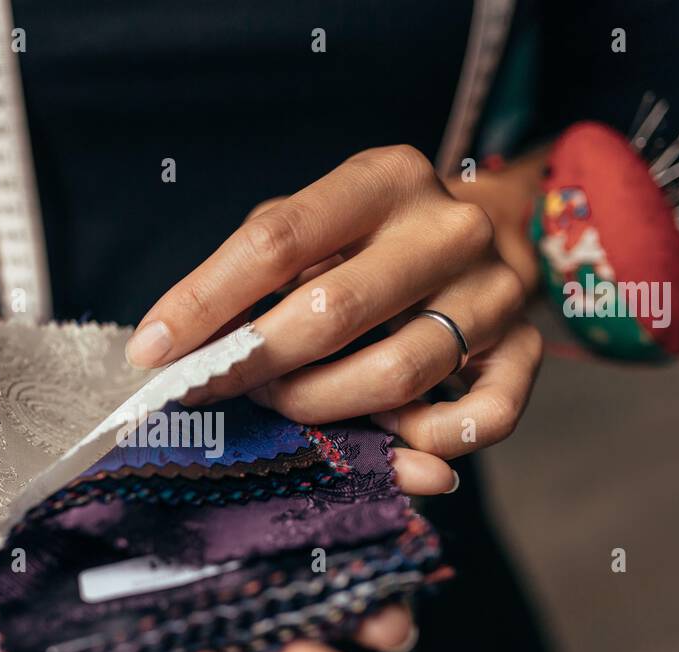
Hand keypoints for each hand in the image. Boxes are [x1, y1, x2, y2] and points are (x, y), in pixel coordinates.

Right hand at [0, 436, 425, 651]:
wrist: (19, 387)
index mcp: (96, 620)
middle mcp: (169, 595)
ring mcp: (220, 543)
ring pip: (292, 591)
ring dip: (347, 605)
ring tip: (395, 616)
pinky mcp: (257, 482)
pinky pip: (320, 502)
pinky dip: (369, 501)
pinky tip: (417, 496)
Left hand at [125, 144, 542, 458]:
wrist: (490, 231)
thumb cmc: (368, 241)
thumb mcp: (309, 229)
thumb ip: (248, 275)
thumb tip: (166, 346)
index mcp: (384, 179)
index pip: (277, 241)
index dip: (205, 303)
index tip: (153, 352)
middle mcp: (449, 228)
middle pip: (334, 311)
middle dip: (258, 365)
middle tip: (218, 392)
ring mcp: (496, 290)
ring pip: (397, 373)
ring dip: (322, 407)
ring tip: (288, 406)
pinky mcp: (525, 349)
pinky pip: (481, 419)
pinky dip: (425, 445)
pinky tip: (388, 443)